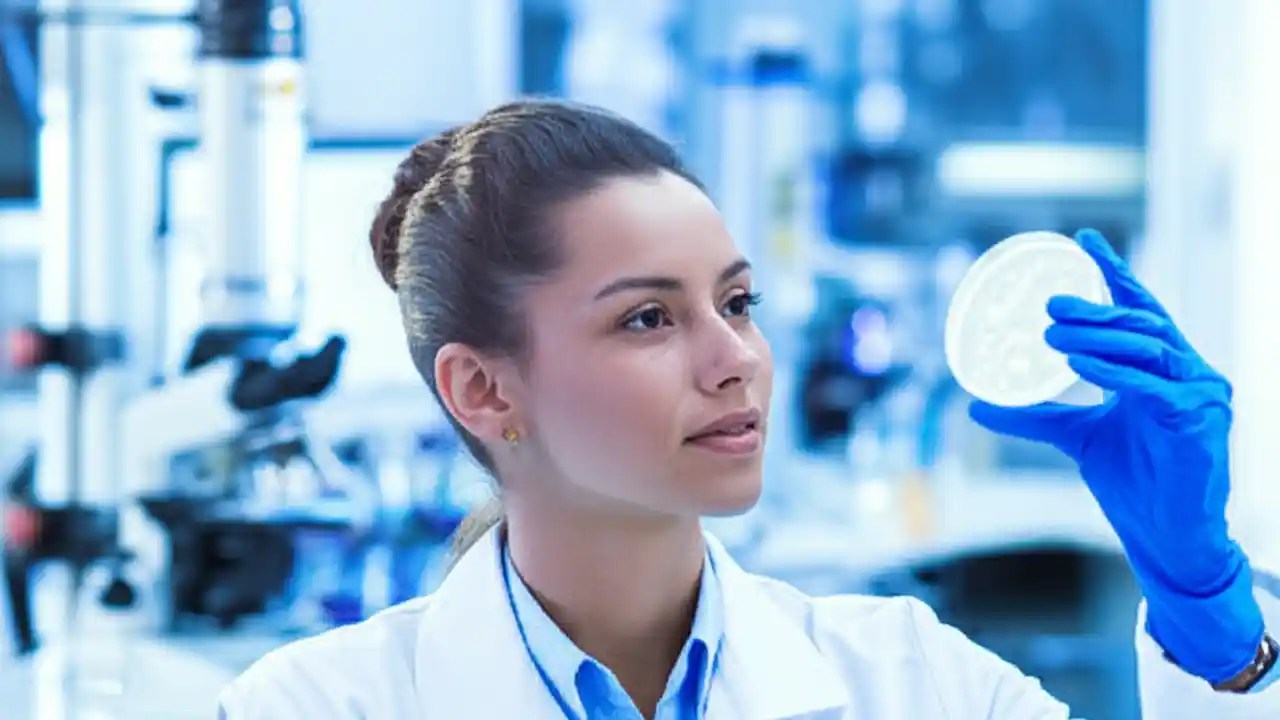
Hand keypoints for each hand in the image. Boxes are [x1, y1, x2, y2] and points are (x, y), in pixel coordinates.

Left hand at [968, 228, 1263, 683]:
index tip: (1082, 239)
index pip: (1139, 309)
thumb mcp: (1077, 438)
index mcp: (1164, 369)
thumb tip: (978, 406)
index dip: (1113, 272)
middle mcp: (1188, 372)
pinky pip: (1151, 386)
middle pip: (1140, 324)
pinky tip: (1077, 364)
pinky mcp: (1199, 420)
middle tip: (1049, 304)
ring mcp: (1199, 394)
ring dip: (1097, 336)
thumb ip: (1036, 417)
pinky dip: (1112, 372)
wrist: (1167, 538)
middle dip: (1095, 308)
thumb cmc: (1136, 483)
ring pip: (1146, 348)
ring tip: (1051, 332)